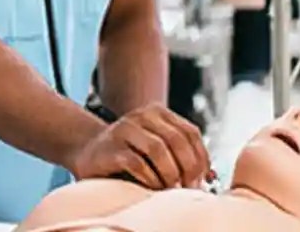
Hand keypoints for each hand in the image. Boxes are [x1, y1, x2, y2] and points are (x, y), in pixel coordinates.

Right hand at [66, 103, 209, 189]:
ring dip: (170, 174)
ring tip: (171, 188)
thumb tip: (211, 175)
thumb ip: (181, 155)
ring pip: (158, 149)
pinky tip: (152, 186)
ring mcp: (124, 129)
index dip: (201, 157)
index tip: (202, 179)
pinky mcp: (110, 148)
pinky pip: (136, 163)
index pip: (190, 132)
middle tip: (189, 187)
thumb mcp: (156, 148)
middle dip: (188, 167)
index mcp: (157, 112)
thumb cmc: (129, 153)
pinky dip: (150, 178)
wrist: (89, 150)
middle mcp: (141, 116)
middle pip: (177, 140)